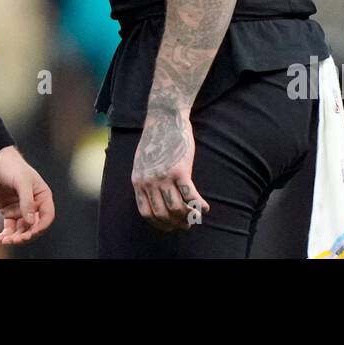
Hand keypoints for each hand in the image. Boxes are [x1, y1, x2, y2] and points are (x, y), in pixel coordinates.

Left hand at [0, 146, 55, 244]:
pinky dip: (7, 234)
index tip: (32, 232)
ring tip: (7, 240)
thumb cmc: (13, 167)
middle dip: (27, 235)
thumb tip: (31, 222)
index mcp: (42, 196)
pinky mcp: (9, 212)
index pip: (47, 216)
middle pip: (34, 226)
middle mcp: (34, 205)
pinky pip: (10, 227)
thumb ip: (27, 201)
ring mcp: (21, 210)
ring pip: (22, 229)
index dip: (42, 226)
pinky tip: (1, 238)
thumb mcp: (22, 181)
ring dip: (16, 237)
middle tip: (17, 240)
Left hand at [131, 105, 208, 231]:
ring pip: (177, 209)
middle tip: (186, 225)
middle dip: (176, 224)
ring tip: (196, 217)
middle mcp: (149, 182)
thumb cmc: (156, 139)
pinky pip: (191, 195)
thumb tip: (154, 198)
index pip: (146, 213)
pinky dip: (199, 205)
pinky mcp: (180, 170)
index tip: (169, 226)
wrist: (164, 118)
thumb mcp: (142, 161)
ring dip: (188, 217)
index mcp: (138, 181)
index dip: (159, 224)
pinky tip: (205, 207)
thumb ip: (146, 179)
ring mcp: (164, 177)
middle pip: (162, 214)